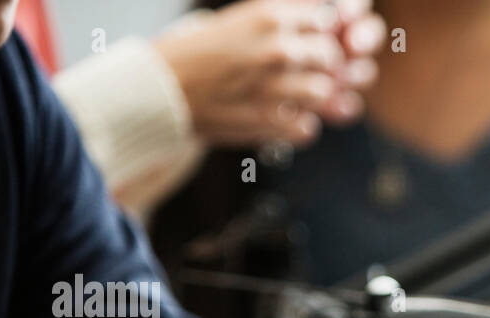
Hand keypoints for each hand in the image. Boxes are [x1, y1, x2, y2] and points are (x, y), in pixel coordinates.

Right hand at [152, 0, 385, 147]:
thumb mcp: (237, 21)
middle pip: (329, 55)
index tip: (307, 41)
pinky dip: (298, 126)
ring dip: (311, 96)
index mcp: (269, 17)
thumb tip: (321, 26)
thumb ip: (279, 22)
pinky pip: (307, 128)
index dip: (318, 33)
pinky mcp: (269, 121)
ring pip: (322, 92)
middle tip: (297, 71)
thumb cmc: (197, 52)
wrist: (160, 88)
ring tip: (288, 95)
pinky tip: (279, 118)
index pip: (324, 19)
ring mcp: (275, 88)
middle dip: (319, 64)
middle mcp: (277, 50)